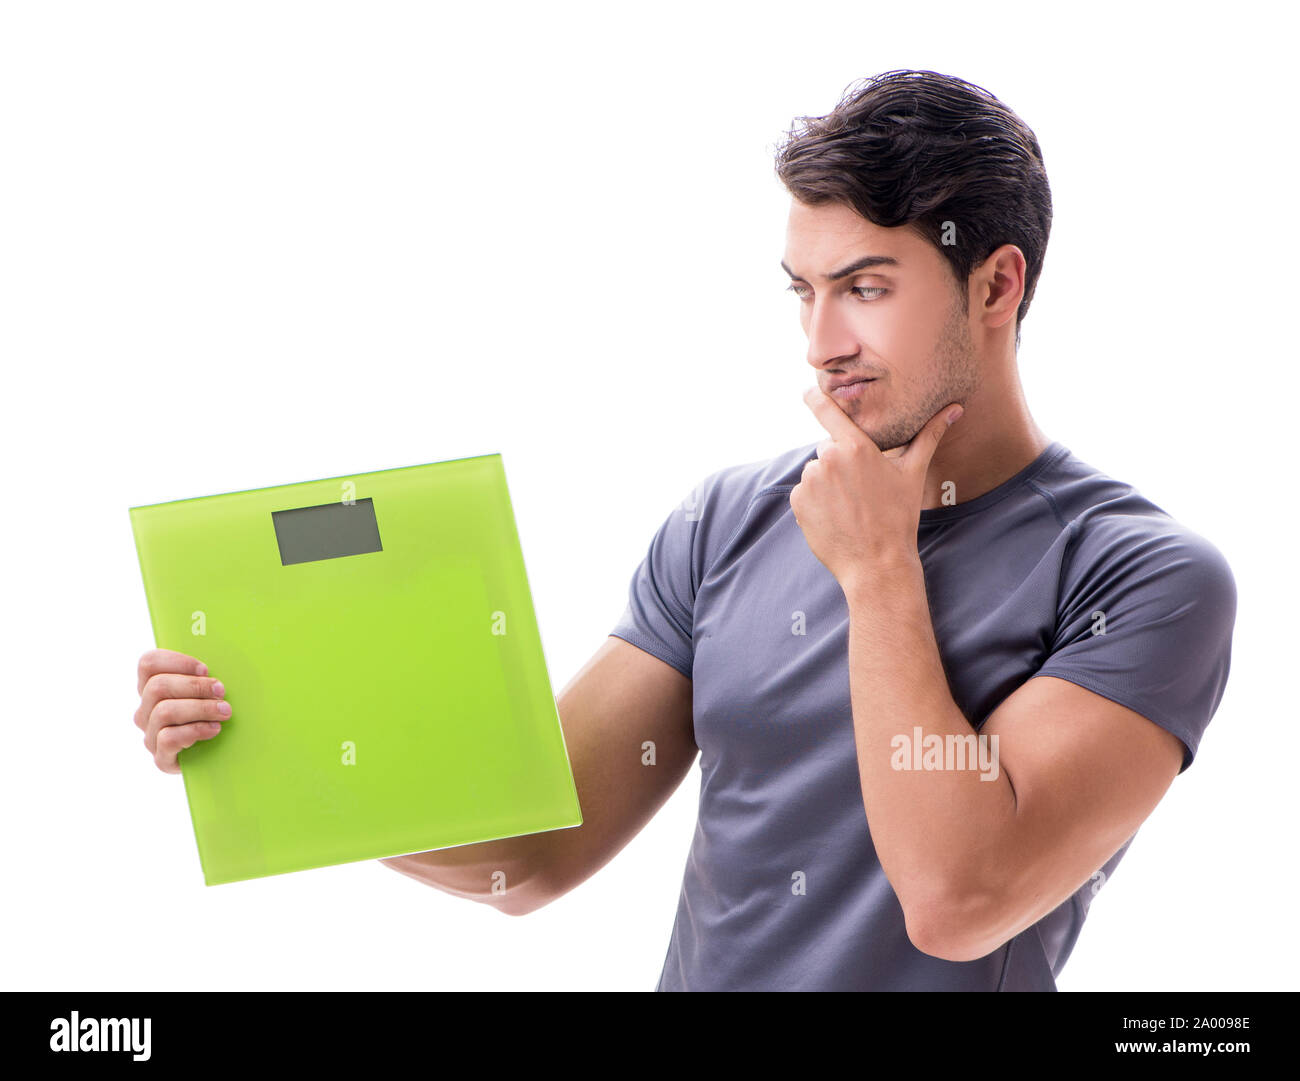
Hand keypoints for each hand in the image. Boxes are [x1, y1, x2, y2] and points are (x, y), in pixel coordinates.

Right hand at [134, 648, 229, 773]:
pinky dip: (195, 730)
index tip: (205, 668)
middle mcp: (146, 710)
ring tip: (224, 712)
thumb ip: (206, 674)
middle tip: (222, 691)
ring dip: (200, 708)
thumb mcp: (210, 690)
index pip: (148, 663)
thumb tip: (227, 653)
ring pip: (164, 712)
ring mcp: (150, 734)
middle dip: (195, 686)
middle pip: (157, 686)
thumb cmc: (216, 714)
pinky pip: (168, 738)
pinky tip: (213, 729)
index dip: (176, 661)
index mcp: (152, 687)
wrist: (221, 755)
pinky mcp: (161, 757)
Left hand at [790, 385, 961, 589]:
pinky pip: (804, 492)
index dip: (815, 398)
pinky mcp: (798, 502)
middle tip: (861, 489)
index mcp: (856, 447)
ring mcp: (810, 481)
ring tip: (850, 506)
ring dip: (828, 483)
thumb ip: (929, 436)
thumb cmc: (898, 517)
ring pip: (816, 471)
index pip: (827, 410)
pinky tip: (836, 516)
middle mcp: (828, 459)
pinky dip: (815, 501)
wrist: (876, 564)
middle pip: (828, 449)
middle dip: (841, 462)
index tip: (807, 391)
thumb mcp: (913, 474)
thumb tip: (954, 408)